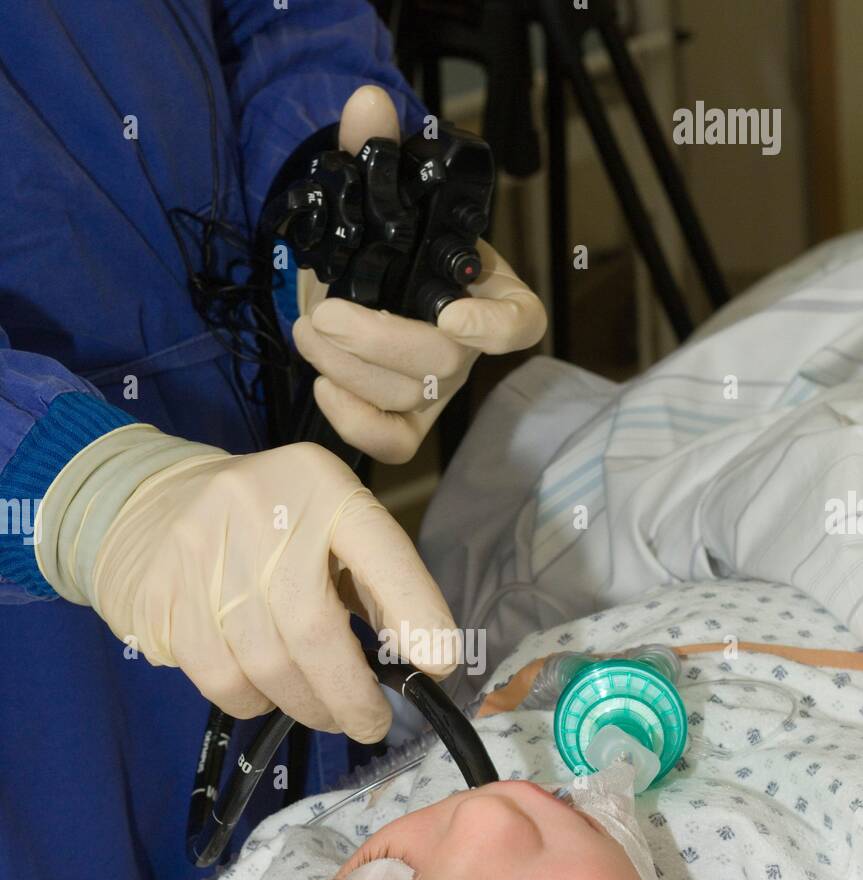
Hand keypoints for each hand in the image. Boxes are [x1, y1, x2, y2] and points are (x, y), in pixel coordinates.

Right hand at [38, 431, 457, 741]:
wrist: (149, 503)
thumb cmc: (268, 525)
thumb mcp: (330, 526)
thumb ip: (377, 582)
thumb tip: (426, 663)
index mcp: (320, 487)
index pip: (379, 551)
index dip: (415, 612)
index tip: (441, 666)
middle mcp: (260, 513)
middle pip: (315, 631)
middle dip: (351, 695)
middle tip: (370, 723)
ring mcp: (202, 556)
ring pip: (268, 668)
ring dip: (306, 706)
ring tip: (321, 709)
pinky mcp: (162, 599)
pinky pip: (223, 681)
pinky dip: (254, 702)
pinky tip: (265, 689)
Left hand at [292, 85, 547, 463]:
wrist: (356, 277)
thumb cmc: (386, 240)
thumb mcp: (381, 192)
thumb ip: (377, 148)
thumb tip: (368, 105)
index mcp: (485, 291)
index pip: (520, 321)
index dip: (494, 328)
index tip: (451, 316)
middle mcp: (468, 348)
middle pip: (445, 365)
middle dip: (378, 342)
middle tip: (324, 316)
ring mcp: (437, 390)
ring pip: (408, 399)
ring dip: (348, 369)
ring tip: (307, 331)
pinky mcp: (402, 419)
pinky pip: (393, 443)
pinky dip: (356, 423)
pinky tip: (322, 385)